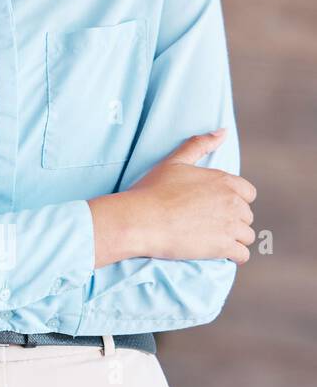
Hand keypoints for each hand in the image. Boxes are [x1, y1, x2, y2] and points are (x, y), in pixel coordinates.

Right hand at [101, 129, 255, 264]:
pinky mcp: (224, 247)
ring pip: (246, 235)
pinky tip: (216, 252)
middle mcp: (233, 202)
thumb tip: (222, 131)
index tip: (212, 205)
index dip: (232, 200)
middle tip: (204, 223)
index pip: (247, 193)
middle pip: (246, 215)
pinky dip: (232, 255)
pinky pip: (242, 254)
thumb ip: (199, 145)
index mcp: (225, 181)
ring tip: (209, 238)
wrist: (140, 220)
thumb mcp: (174, 162)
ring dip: (232, 238)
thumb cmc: (153, 190)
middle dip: (230, 219)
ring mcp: (230, 226)